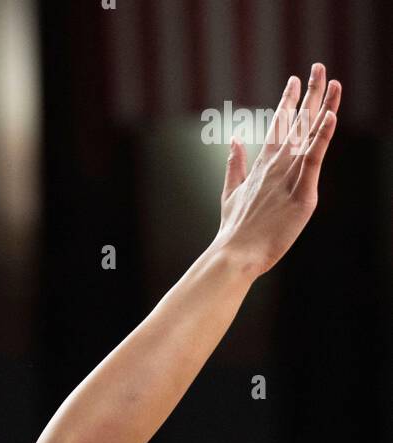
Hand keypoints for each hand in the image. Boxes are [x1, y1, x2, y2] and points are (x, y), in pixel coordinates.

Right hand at [213, 64, 340, 277]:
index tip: (295, 80)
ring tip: (333, 82)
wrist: (235, 254)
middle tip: (319, 67)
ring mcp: (289, 176)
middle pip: (297, 121)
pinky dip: (323, 137)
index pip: (278, 124)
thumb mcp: (231, 192)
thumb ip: (234, 164)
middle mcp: (277, 164)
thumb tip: (233, 140)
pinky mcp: (302, 193)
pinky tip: (331, 117)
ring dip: (322, 106)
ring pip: (309, 134)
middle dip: (310, 92)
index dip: (288, 100)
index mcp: (263, 164)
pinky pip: (315, 160)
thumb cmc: (234, 230)